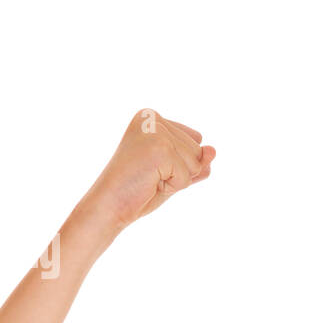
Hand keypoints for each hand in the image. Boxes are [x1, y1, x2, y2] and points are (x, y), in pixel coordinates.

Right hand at [80, 108, 215, 232]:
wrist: (110, 205)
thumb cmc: (138, 189)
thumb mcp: (173, 172)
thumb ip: (197, 161)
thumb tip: (213, 151)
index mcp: (152, 116)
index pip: (195, 141)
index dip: (180, 164)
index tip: (150, 167)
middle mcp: (152, 118)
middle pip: (198, 151)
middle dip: (180, 172)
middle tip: (149, 175)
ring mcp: (156, 131)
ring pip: (195, 163)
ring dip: (176, 179)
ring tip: (149, 178)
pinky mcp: (160, 149)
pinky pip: (187, 176)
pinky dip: (173, 187)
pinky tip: (150, 182)